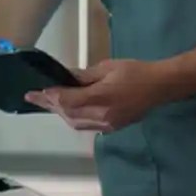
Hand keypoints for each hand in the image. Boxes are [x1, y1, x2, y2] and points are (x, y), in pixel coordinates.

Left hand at [24, 59, 170, 132]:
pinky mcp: (112, 128)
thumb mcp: (108, 67)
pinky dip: (73, 118)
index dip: (52, 97)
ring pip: (75, 123)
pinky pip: (86, 126)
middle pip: (69, 115)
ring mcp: (107, 125)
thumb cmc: (136, 72)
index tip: (36, 92)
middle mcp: (102, 116)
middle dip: (51, 105)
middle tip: (34, 97)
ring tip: (47, 103)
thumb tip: (66, 77)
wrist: (161, 87)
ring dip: (60, 113)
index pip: (69, 101)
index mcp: (102, 98)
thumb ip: (85, 75)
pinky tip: (67, 109)